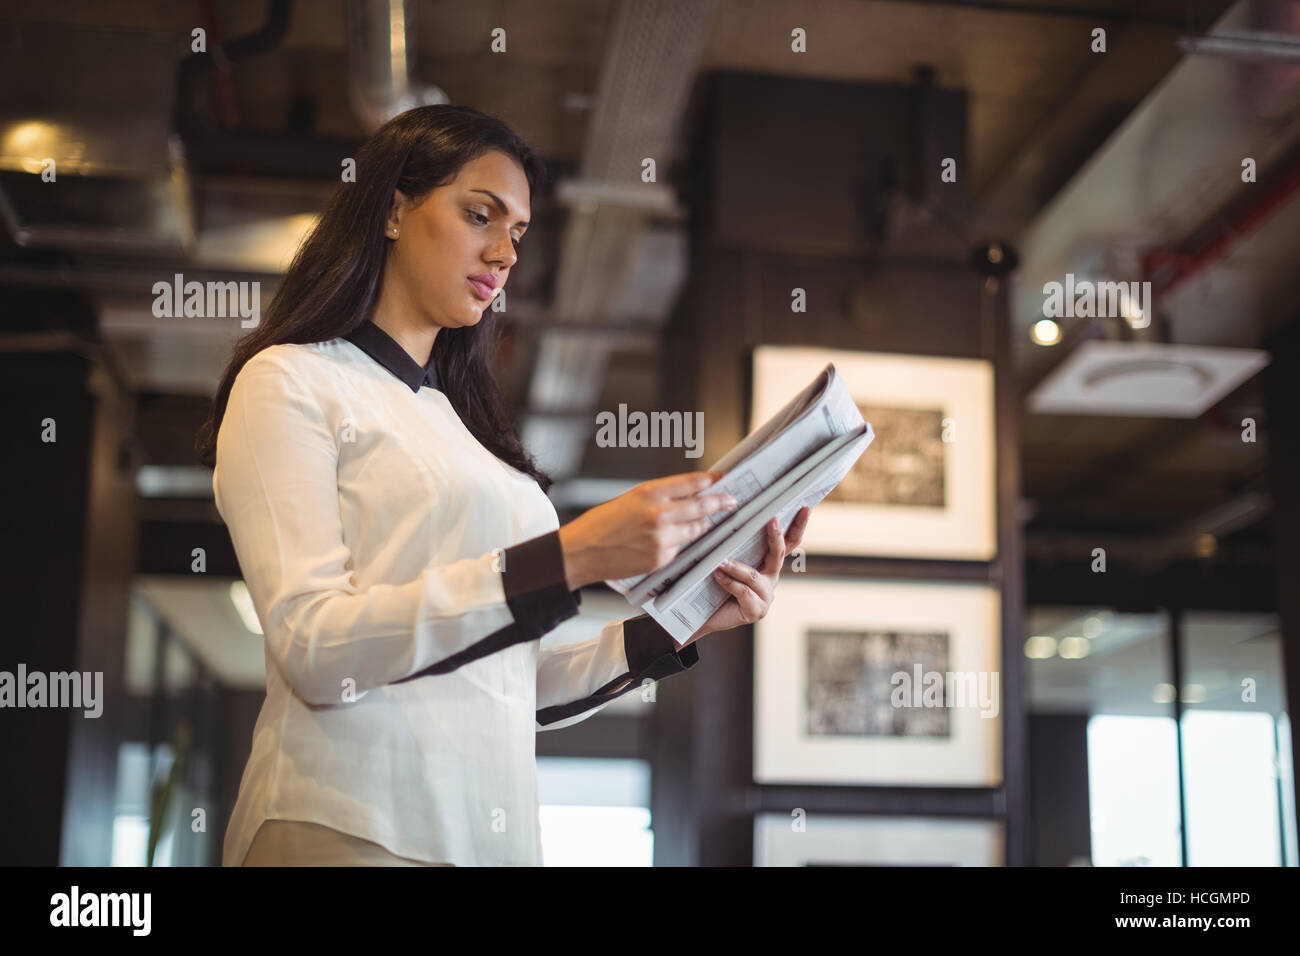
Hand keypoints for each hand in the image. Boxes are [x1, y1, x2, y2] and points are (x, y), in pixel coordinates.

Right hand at [557, 471, 738, 589]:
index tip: (722, 479)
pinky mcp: (661, 559)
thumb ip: (659, 497)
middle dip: (720, 503)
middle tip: (731, 500)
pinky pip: (680, 549)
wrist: (582, 552)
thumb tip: (688, 495)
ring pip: (695, 530)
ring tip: (700, 521)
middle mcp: (658, 515)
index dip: (711, 480)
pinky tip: (665, 542)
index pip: (690, 482)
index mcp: (648, 494)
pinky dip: (678, 544)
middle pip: (701, 507)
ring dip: (700, 525)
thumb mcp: (630, 499)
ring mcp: (661, 539)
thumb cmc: (602, 524)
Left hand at [679, 506, 810, 645]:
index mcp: (768, 564)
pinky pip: (743, 591)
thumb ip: (732, 544)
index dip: (798, 525)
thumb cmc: (713, 584)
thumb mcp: (725, 560)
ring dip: (736, 566)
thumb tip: (729, 514)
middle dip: (777, 535)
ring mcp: (766, 596)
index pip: (788, 542)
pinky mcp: (756, 610)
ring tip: (719, 561)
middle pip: (781, 554)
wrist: (703, 615)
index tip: (804, 506)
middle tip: (773, 519)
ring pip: (754, 575)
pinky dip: (728, 582)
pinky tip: (716, 575)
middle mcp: (771, 578)